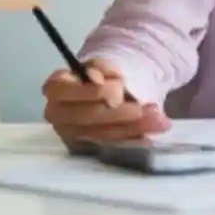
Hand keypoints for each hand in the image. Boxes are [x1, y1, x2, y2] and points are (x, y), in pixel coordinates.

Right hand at [41, 58, 171, 150]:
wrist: (109, 93)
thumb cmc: (102, 77)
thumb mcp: (103, 65)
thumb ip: (101, 68)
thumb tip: (97, 78)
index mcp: (56, 88)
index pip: (65, 91)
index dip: (90, 92)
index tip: (117, 88)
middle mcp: (58, 114)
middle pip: (87, 116)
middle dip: (118, 113)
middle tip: (141, 108)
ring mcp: (72, 134)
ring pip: (103, 134)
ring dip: (134, 127)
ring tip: (158, 118)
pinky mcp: (90, 148)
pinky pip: (115, 145)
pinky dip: (136, 137)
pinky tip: (154, 129)